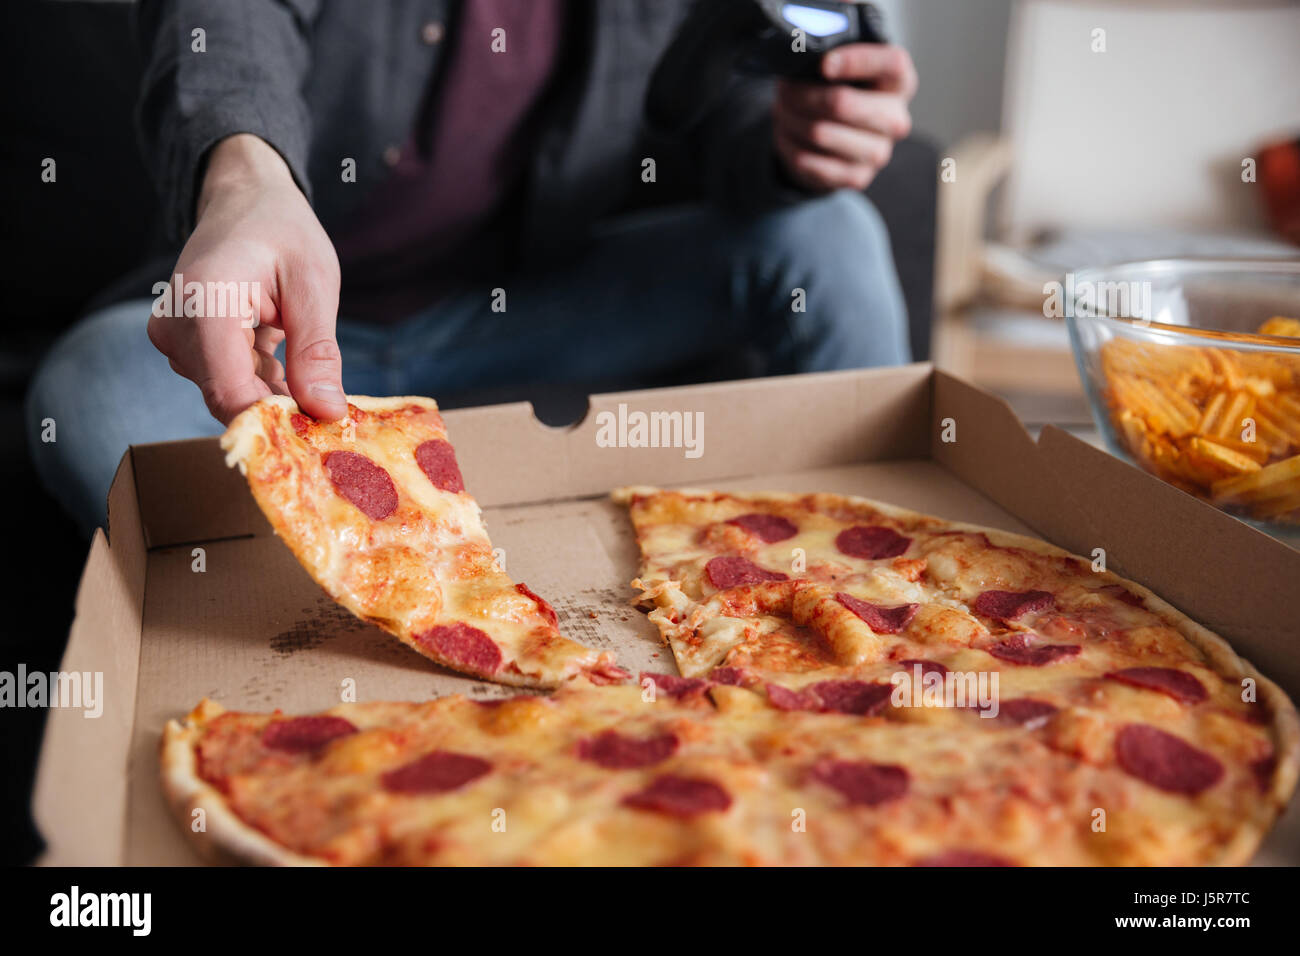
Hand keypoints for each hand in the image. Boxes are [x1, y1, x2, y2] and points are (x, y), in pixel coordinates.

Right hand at [147, 134, 346, 424]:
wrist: (243, 201)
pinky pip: (225, 382)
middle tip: (331, 406)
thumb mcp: (315, 286)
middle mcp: (175, 327)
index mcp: (207, 304)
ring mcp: (172, 339)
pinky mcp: (181, 346)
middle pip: (230, 399)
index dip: (277, 422)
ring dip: (274, 393)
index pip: (231, 393)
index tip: (323, 431)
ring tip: (306, 363)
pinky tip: (284, 358)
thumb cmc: (283, 233)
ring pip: (230, 395)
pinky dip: (262, 381)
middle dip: (283, 411)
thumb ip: (317, 353)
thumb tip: (327, 413)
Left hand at [772, 43, 917, 192]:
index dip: (855, 60)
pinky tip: (787, 135)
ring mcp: (879, 153)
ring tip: (783, 111)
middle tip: (786, 90)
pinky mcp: (857, 178)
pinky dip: (789, 145)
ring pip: (819, 133)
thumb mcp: (842, 70)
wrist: (836, 142)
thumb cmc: (840, 94)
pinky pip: (808, 161)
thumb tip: (804, 66)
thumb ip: (832, 61)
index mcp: (899, 83)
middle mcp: (896, 120)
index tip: (824, 64)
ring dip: (790, 119)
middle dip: (803, 95)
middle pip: (842, 103)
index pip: (890, 64)